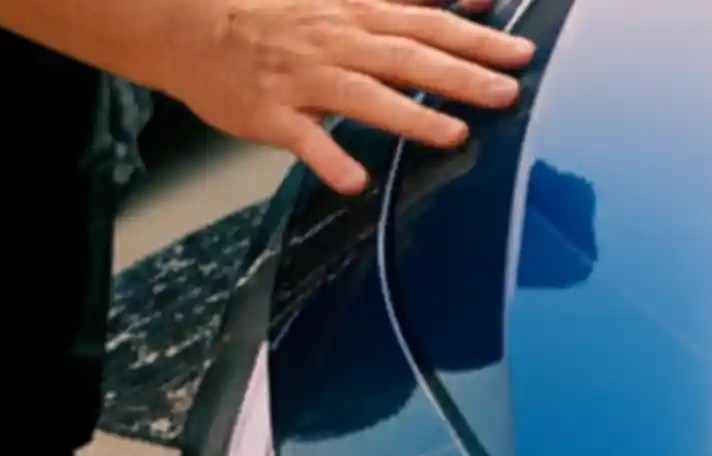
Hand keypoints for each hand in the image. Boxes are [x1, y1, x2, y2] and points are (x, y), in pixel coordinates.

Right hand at [161, 0, 533, 193]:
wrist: (191, 26)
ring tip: (454, 136)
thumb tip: (475, 1)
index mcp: (356, 14)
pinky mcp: (270, 113)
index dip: (475, 39)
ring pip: (364, 95)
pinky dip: (328, 157)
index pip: (427, 24)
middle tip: (508, 93)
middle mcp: (336, 42)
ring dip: (411, 117)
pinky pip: (302, 138)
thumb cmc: (278, 16)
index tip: (520, 53)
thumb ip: (407, 0)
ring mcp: (303, 79)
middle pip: (407, 57)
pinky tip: (354, 181)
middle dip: (461, 75)